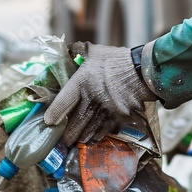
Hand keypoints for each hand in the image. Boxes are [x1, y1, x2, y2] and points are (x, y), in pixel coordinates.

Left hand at [43, 42, 157, 145]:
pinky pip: (103, 131)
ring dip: (79, 138)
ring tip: (73, 143)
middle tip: (60, 141)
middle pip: (74, 122)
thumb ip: (79, 50)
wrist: (142, 71)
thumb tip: (68, 47)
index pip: (63, 101)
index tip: (48, 122)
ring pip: (88, 130)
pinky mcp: (117, 117)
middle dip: (66, 135)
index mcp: (82, 81)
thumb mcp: (95, 51)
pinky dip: (96, 136)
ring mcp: (105, 110)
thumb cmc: (117, 60)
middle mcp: (91, 98)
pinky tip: (91, 139)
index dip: (54, 113)